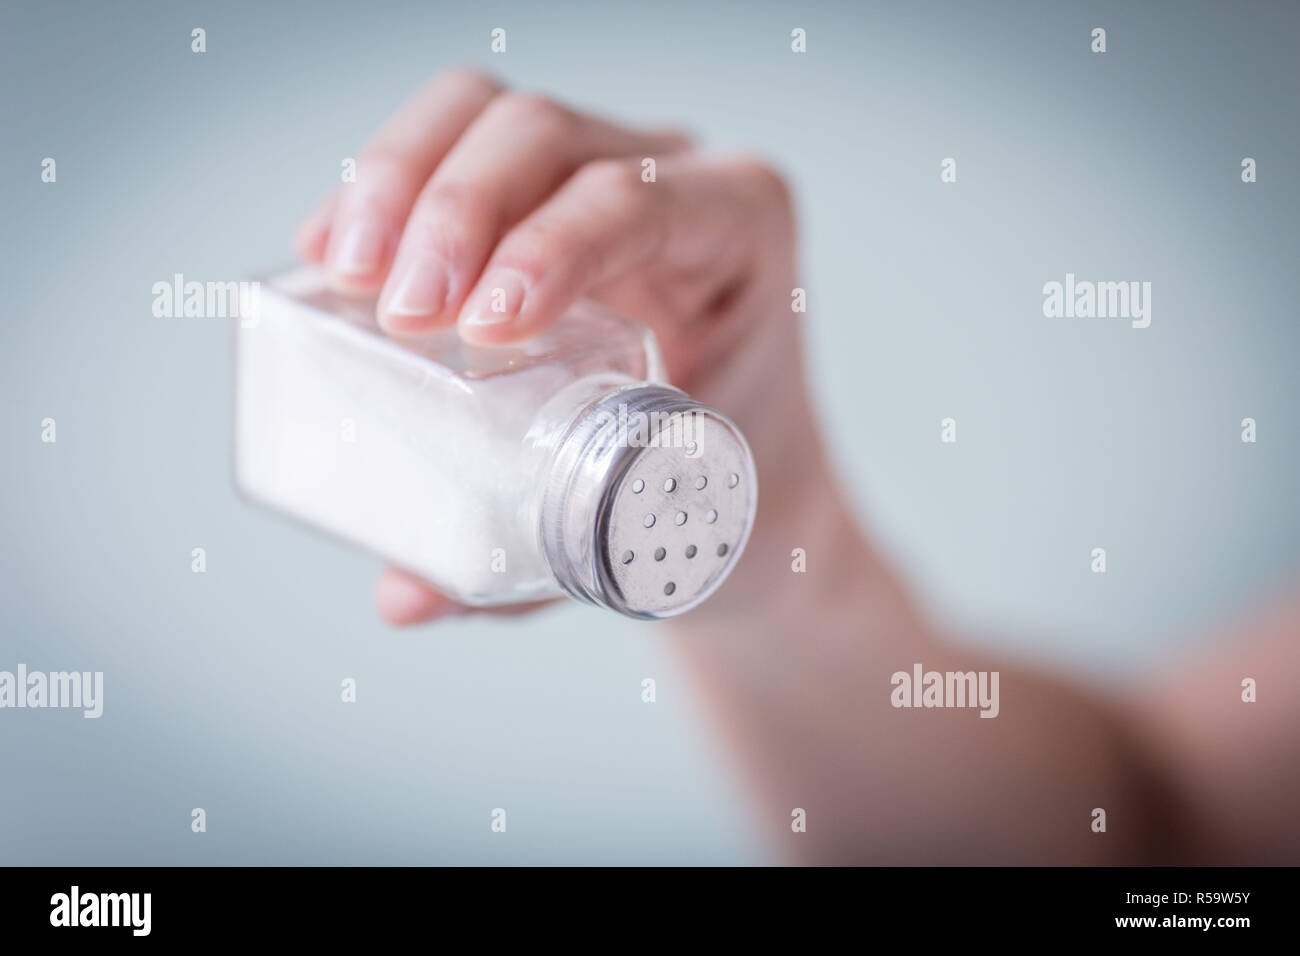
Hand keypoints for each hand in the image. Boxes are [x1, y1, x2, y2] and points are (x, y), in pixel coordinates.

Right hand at [294, 68, 820, 624]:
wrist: (756, 496)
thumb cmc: (731, 506)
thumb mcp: (662, 535)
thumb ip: (542, 568)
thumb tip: (401, 594)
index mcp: (741, 234)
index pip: (636, 200)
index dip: (549, 243)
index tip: (480, 326)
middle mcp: (679, 180)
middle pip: (543, 133)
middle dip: (453, 208)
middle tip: (396, 311)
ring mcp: (607, 172)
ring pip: (485, 115)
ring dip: (399, 178)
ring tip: (344, 270)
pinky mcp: (542, 196)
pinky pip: (454, 148)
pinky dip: (381, 186)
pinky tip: (333, 252)